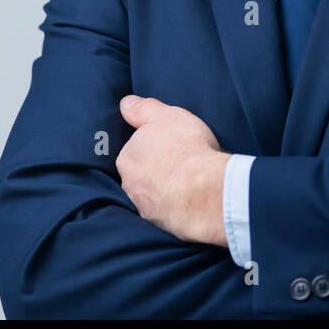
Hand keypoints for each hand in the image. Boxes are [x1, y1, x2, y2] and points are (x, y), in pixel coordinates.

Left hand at [117, 95, 229, 245]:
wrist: (204, 189)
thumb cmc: (186, 147)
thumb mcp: (167, 115)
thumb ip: (143, 109)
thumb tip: (125, 103)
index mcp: (127, 157)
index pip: (136, 151)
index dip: (155, 148)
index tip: (171, 147)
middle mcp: (129, 184)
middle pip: (140, 175)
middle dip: (155, 172)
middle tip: (179, 166)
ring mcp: (143, 206)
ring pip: (151, 195)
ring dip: (164, 191)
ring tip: (188, 185)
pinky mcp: (159, 225)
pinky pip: (165, 212)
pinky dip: (174, 207)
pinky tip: (190, 202)